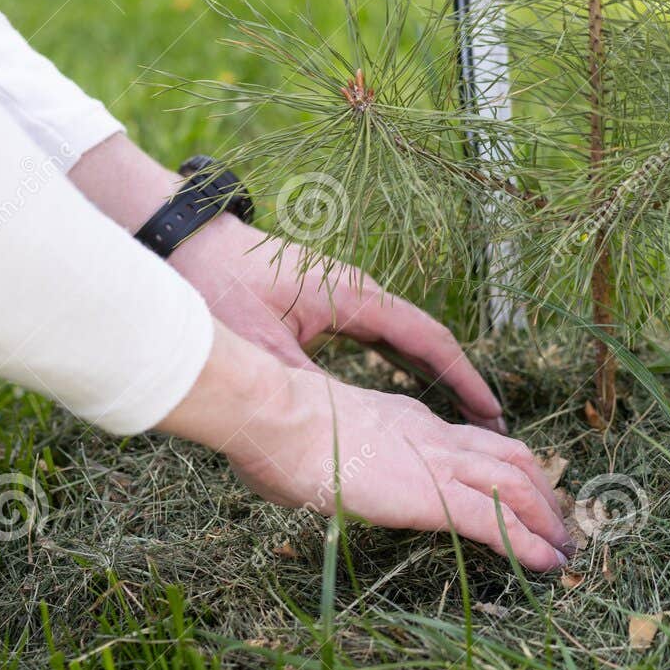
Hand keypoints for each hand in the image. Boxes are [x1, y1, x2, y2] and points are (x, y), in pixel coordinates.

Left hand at [70, 134, 506, 430]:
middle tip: (489, 424)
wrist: (176, 238)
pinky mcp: (315, 304)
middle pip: (420, 339)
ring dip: (428, 374)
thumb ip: (298, 385)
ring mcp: (336, 295)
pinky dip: (396, 365)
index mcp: (352, 294)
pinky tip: (401, 393)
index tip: (493, 412)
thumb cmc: (214, 282)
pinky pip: (372, 338)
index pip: (425, 338)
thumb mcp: (257, 345)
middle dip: (455, 380)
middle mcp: (353, 291)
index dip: (462, 377)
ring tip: (458, 416)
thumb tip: (339, 430)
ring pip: (397, 340)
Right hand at [157, 323, 571, 571]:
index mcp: (405, 421)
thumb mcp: (315, 445)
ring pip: (515, 488)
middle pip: (509, 459)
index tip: (518, 490)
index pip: (470, 443)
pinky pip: (496, 523)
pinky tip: (548, 563)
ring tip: (566, 549)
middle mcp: (432, 436)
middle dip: (541, 492)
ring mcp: (436, 463)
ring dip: (546, 520)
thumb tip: (317, 479)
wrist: (274, 415)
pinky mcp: (432, 495)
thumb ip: (332, 460)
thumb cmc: (274, 433)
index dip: (502, 466)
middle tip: (559, 522)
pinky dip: (529, 544)